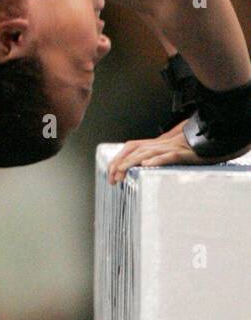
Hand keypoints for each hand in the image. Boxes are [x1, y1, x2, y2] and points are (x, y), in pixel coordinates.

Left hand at [107, 119, 250, 183]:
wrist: (209, 140)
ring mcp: (169, 147)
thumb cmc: (188, 149)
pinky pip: (167, 156)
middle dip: (119, 164)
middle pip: (133, 150)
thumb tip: (140, 167)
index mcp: (154, 144)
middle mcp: (159, 144)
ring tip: (121, 173)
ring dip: (131, 162)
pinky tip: (146, 164)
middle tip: (112, 179)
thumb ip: (154, 157)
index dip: (118, 158)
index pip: (129, 147)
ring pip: (146, 152)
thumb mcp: (168, 152)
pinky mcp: (181, 153)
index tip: (110, 173)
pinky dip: (156, 160)